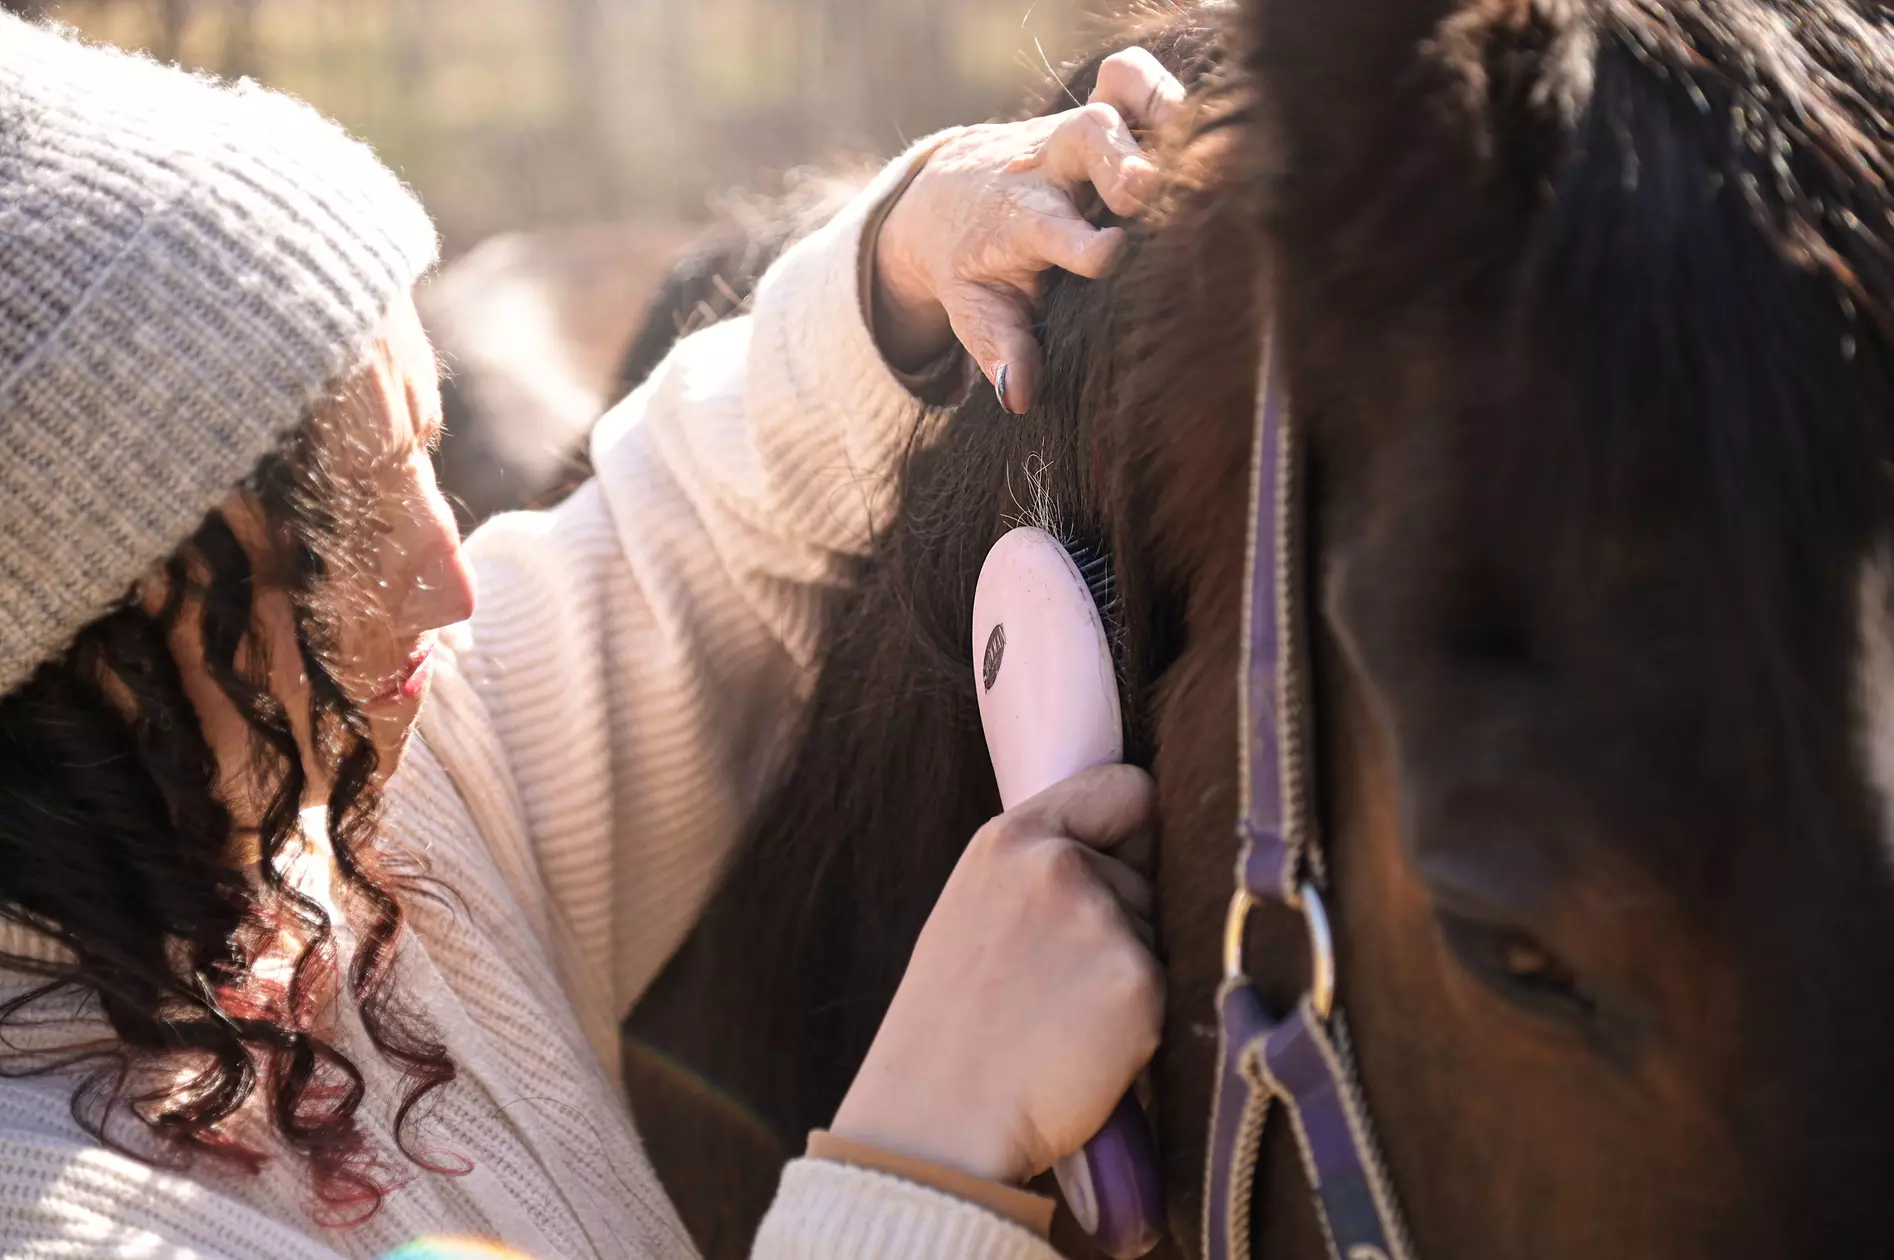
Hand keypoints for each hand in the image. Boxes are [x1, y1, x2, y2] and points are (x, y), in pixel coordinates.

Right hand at [830, 765, 1162, 1184]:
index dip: (1133, 829)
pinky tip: (1088, 1050)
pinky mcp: (1139, 983)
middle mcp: (1058, 866)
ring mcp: (1102, 921)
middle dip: (1124, 921)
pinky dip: (1141, 1024)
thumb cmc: (951, 1030)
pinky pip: (1170, 991)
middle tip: (1057, 983)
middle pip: (1146, 874)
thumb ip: (1040, 872)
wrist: (939, 1123)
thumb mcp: (973, 912)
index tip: (1125, 864)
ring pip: (1159, 934)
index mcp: (1008, 840)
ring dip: (1130, 973)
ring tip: (1063, 1019)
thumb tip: (1131, 851)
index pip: (1124, 788)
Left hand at [872, 48, 1187, 412]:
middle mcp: (1049, 169)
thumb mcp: (978, 312)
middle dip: (1121, 162)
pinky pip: (1129, 78)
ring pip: (1114, 103)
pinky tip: (1187, 113)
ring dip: (1156, 114)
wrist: (949, 197)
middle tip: (1148, 189)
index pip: (1052, 230)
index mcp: (1020, 221)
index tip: (1109, 256)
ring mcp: (1075, 137)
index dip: (1082, 244)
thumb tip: (1018, 397)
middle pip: (1087, 143)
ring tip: (1196, 140)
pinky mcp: (1098, 112)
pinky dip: (1157, 84)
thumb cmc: (975, 268)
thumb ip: (1001, 349)